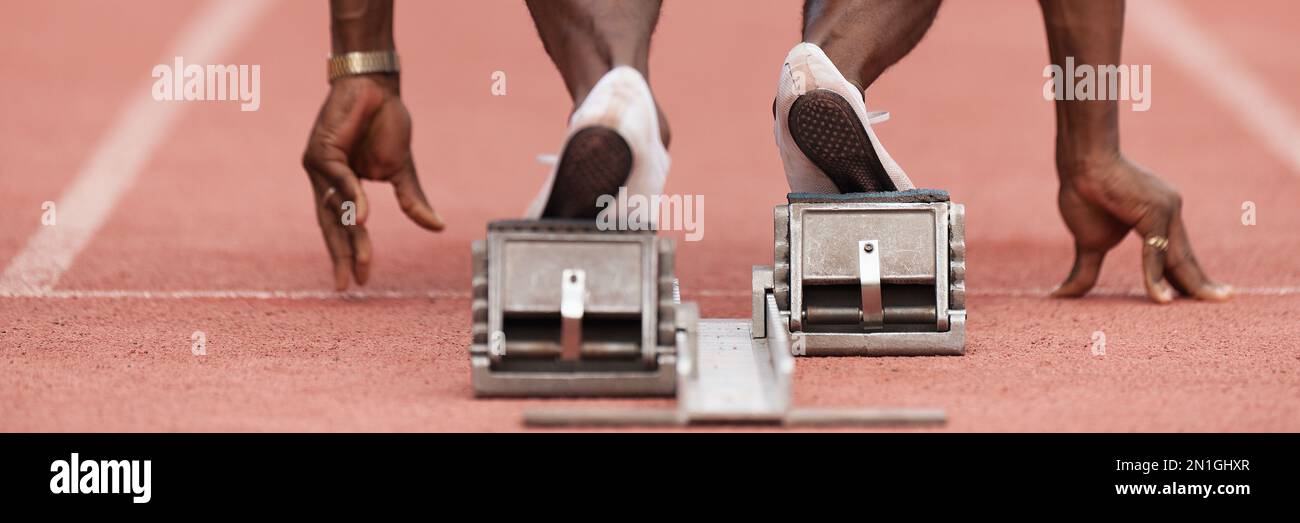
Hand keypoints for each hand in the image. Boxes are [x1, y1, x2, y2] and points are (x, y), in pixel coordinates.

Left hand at [302, 74, 443, 290]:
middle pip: (331, 226)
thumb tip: (437, 228)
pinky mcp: (319, 150)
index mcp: (342, 189)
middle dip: (342, 256)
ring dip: (352, 235)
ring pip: (334, 209)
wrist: (378, 87)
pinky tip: (364, 217)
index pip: (342, 229)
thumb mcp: (402, 169)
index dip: (349, 254)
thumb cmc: (386, 123)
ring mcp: (319, 167)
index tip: (359, 280)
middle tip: (349, 284)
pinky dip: (351, 198)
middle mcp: (325, 182)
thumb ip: (412, 200)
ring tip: (364, 260)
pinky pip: (338, 180)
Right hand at [1051, 155, 1231, 302]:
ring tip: (1210, 302)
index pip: (1175, 255)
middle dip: (1201, 284)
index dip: (1184, 278)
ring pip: (1179, 259)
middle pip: (1186, 258)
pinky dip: (1155, 278)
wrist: (1080, 165)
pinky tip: (1162, 300)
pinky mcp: (1154, 213)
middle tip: (1223, 299)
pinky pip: (1155, 252)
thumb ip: (1087, 269)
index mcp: (1159, 217)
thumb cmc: (1083, 195)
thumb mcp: (1088, 242)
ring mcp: (1166, 212)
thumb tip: (1062, 294)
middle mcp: (1170, 213)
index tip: (1197, 297)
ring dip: (1192, 286)